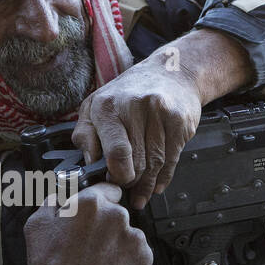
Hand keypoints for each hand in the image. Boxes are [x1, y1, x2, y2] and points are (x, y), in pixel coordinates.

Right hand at [1, 183, 153, 264]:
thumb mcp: (36, 224)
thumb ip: (52, 202)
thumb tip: (60, 198)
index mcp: (91, 203)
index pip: (107, 188)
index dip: (99, 200)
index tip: (96, 209)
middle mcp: (117, 216)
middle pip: (116, 213)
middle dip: (105, 224)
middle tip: (88, 244)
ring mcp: (133, 238)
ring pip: (127, 234)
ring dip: (116, 243)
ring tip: (96, 261)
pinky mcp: (144, 259)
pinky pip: (137, 253)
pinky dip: (126, 260)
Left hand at [71, 28, 255, 209]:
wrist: (171, 71)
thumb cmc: (127, 93)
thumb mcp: (95, 106)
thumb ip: (85, 135)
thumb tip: (89, 163)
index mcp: (107, 105)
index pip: (115, 152)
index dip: (116, 175)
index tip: (113, 182)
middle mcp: (134, 106)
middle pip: (136, 162)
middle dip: (130, 181)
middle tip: (127, 189)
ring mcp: (160, 113)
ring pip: (155, 163)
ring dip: (147, 184)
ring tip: (141, 194)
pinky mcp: (180, 121)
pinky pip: (172, 159)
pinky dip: (164, 177)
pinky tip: (157, 184)